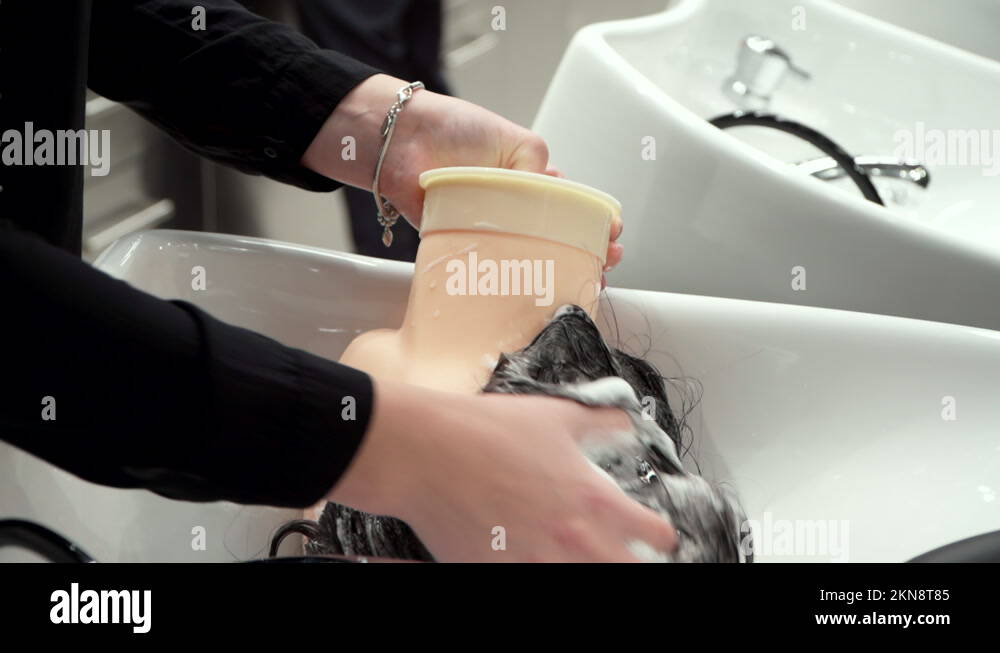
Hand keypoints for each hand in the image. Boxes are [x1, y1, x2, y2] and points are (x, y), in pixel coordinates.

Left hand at [302, 74, 623, 276]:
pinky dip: (510, 277)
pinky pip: (490, 264)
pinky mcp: (462, 244)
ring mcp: (489, 228)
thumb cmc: (455, 130)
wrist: (403, 140)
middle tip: (606, 262)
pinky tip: (531, 283)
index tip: (613, 232)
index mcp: (529, 181)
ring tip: (582, 277)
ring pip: (527, 255)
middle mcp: (511, 208)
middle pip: (555, 236)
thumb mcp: (515, 141)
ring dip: (555, 268)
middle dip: (585, 251)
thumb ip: (538, 169)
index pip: (570, 205)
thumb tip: (553, 194)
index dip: (594, 220)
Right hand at [327, 379, 677, 561]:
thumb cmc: (488, 430)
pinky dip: (534, 569)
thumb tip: (628, 423)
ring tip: (568, 551)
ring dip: (582, 566)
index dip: (658, 535)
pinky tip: (525, 554)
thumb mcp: (556, 415)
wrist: (425, 452)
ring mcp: (535, 563)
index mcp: (594, 500)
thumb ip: (602, 423)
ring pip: (580, 580)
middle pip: (628, 571)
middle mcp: (573, 540)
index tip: (653, 534)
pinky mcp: (498, 573)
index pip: (656, 536)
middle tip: (617, 552)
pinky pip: (527, 581)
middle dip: (627, 561)